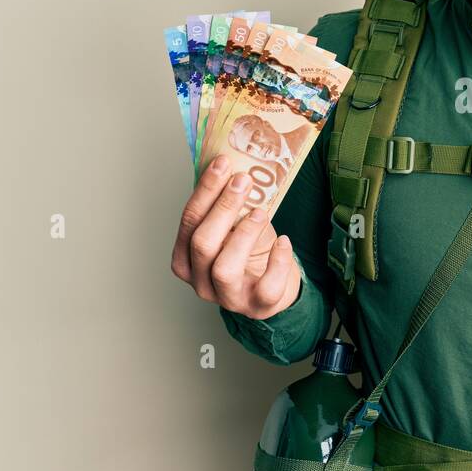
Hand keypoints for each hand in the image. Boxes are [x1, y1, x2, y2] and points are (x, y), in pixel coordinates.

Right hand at [170, 155, 301, 317]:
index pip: (189, 222)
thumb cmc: (250, 253)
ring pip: (225, 268)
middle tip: (242, 180)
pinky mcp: (258, 306)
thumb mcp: (233, 227)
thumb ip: (227, 205)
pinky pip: (266, 287)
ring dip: (244, 234)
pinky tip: (284, 241)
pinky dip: (277, 261)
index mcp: (187, 260)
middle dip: (223, 207)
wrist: (275, 287)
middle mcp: (201, 282)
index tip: (222, 164)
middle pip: (202, 243)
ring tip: (261, 210)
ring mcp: (228, 298)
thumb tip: (232, 166)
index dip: (205, 191)